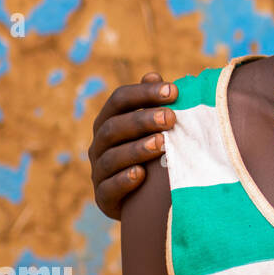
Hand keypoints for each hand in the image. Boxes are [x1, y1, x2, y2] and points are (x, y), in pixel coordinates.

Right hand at [87, 72, 176, 219]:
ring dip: (137, 149)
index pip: (120, 100)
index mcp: (109, 121)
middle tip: (171, 118)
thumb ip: (152, 104)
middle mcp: (100, 145)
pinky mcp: (103, 198)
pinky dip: (124, 181)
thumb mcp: (153, 128)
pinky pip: (109, 189)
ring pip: (111, 158)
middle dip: (142, 120)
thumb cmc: (151, 153)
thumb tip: (153, 75)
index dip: (144, 93)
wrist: (143, 200)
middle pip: (114, 127)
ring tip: (162, 143)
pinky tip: (141, 175)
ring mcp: (99, 172)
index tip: (174, 91)